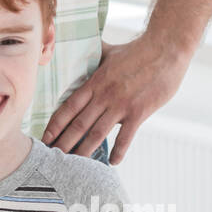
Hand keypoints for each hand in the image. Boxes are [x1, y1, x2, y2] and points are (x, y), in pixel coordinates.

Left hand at [41, 33, 190, 164]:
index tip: (45, 137)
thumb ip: (93, 54)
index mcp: (95, 82)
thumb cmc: (138, 50)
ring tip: (75, 165)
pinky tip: (113, 162)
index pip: (69, 107)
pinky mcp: (139, 111)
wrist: (166, 49)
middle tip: (53, 157)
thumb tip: (80, 47)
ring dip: (84, 151)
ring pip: (97, 133)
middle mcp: (104, 95)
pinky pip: (126, 136)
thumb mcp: (109, 51)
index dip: (55, 124)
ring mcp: (121, 105)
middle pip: (79, 124)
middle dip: (64, 142)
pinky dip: (119, 151)